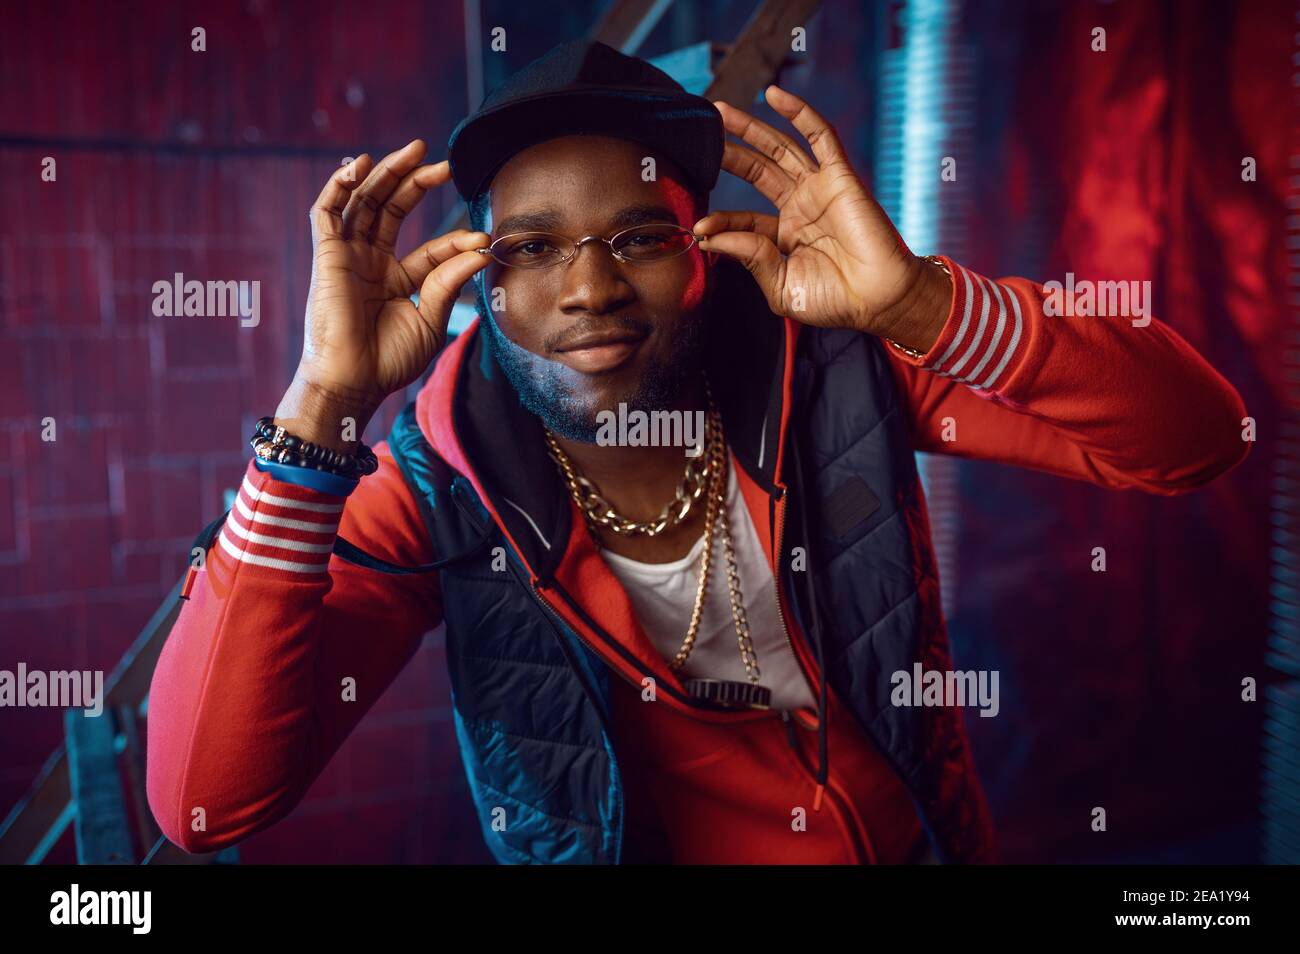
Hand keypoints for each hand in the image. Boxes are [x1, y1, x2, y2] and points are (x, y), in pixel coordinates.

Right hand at [294, 140, 491, 422]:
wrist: (355, 381)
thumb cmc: (389, 360)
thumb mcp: (430, 319)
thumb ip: (450, 282)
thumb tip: (481, 250)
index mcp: (397, 280)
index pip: (430, 248)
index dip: (455, 240)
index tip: (482, 239)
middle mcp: (371, 262)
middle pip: (392, 210)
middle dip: (416, 183)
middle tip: (444, 165)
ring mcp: (348, 256)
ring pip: (364, 202)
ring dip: (386, 174)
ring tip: (413, 151)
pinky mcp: (326, 255)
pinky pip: (327, 212)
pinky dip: (339, 185)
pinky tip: (361, 166)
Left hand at [694, 86, 946, 344]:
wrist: (878, 299)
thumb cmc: (835, 301)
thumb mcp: (781, 287)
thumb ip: (750, 259)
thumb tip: (713, 239)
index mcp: (785, 235)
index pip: (744, 217)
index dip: (721, 221)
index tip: (699, 231)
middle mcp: (800, 207)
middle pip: (757, 170)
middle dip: (730, 152)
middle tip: (703, 136)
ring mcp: (819, 189)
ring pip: (780, 148)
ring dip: (751, 128)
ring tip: (721, 111)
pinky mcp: (840, 176)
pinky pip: (819, 135)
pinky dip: (798, 113)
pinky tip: (774, 95)